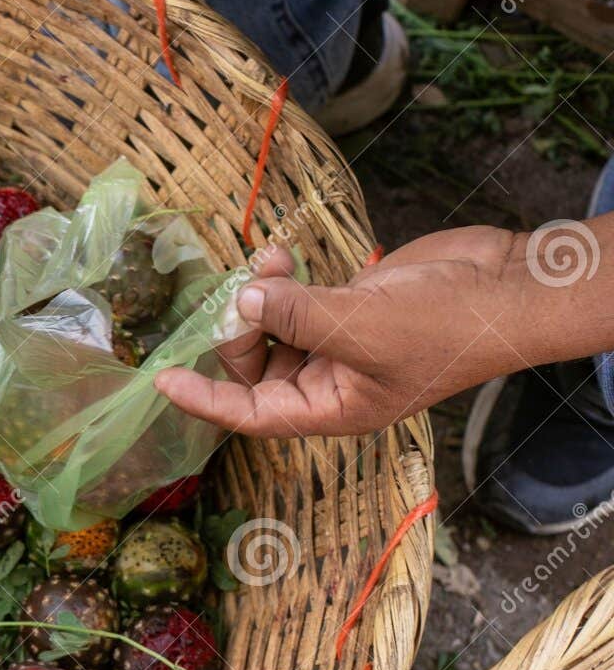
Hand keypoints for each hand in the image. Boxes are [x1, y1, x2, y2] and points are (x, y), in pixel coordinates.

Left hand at [155, 226, 525, 436]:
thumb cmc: (449, 326)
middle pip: (252, 366)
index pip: (250, 414)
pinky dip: (278, 280)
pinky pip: (292, 300)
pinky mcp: (345, 307)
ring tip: (269, 261)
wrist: (508, 286)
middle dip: (237, 329)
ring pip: (269, 328)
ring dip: (257, 296)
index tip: (161, 380)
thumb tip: (245, 300)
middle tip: (242, 290)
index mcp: (332, 409)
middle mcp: (328, 382)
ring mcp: (336, 343)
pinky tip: (281, 255)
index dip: (204, 399)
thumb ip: (297, 316)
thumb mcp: (363, 326)